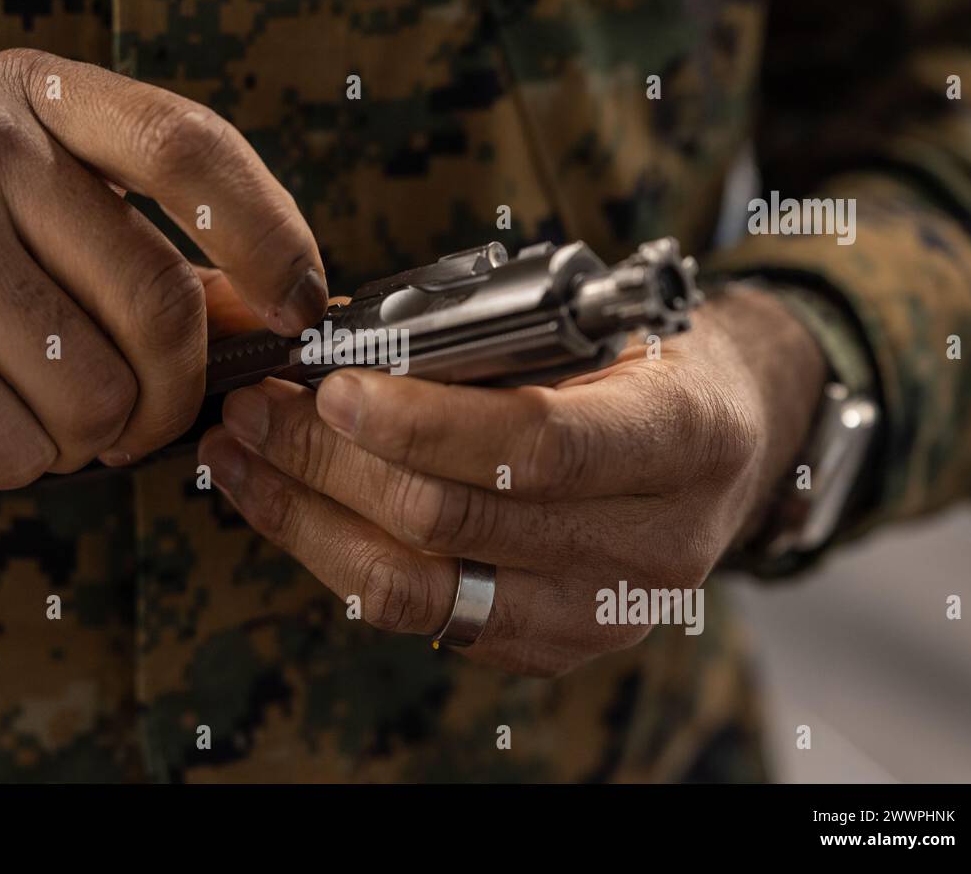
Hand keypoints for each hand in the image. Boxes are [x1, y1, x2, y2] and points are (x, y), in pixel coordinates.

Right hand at [0, 49, 326, 495]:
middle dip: (166, 398)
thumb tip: (275, 310)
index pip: (188, 147)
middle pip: (161, 306)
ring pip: (95, 392)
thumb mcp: (36, 236)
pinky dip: (8, 463)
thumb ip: (153, 262)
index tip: (304, 308)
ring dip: (80, 438)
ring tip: (17, 403)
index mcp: (31, 103)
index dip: (269, 234)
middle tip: (134, 420)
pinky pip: (15, 445)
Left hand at [197, 285, 825, 675]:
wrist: (730, 441)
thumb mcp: (610, 323)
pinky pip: (420, 615)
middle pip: (456, 519)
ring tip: (240, 454)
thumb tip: (337, 336)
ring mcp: (602, 613)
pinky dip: (335, 557)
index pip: (538, 447)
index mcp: (685, 439)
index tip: (332, 385)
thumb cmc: (655, 363)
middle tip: (254, 405)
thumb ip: (500, 338)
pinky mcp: (552, 647)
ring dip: (308, 515)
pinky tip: (283, 505)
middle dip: (331, 460)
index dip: (424, 422)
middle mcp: (653, 545)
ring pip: (419, 586)